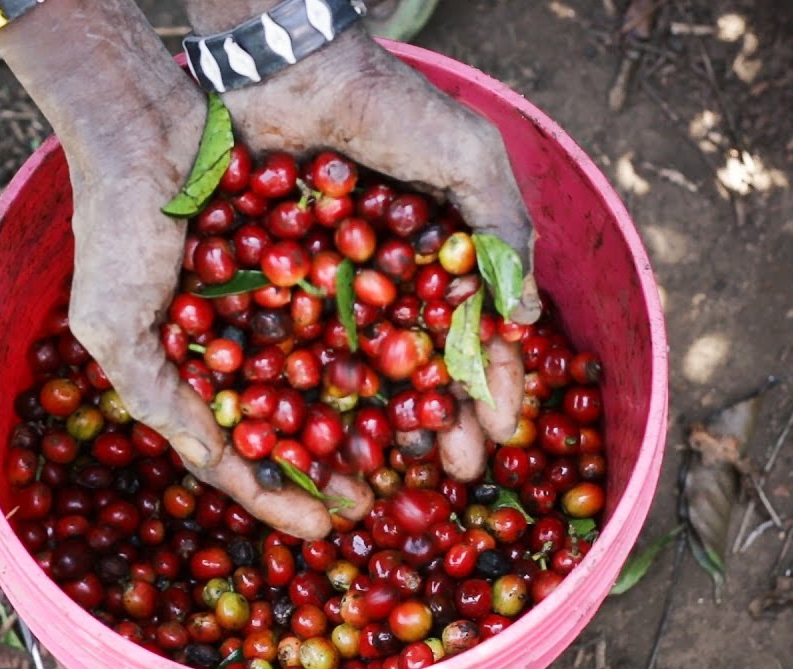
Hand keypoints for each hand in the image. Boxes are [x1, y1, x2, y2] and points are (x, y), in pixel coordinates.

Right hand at [0, 0, 371, 539]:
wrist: (144, 122)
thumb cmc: (114, 227)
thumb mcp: (114, 325)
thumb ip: (158, 397)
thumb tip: (214, 464)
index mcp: (197, 373)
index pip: (243, 450)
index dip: (279, 493)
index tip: (323, 528)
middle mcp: (246, 344)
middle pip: (299, 419)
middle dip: (335, 464)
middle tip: (377, 501)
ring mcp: (282, 299)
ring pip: (337, 367)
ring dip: (373, 410)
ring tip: (412, 451)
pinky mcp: (316, 251)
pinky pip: (357, 300)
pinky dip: (388, 330)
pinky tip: (424, 364)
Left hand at [201, 26, 540, 480]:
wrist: (289, 66)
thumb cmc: (386, 106)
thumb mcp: (468, 158)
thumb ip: (504, 230)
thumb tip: (527, 319)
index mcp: (434, 262)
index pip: (471, 339)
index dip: (490, 389)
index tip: (499, 434)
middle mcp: (381, 286)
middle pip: (414, 374)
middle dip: (439, 425)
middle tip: (450, 473)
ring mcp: (322, 291)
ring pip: (352, 378)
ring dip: (374, 431)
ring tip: (385, 477)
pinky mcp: (265, 289)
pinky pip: (288, 357)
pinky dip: (296, 401)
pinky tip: (310, 444)